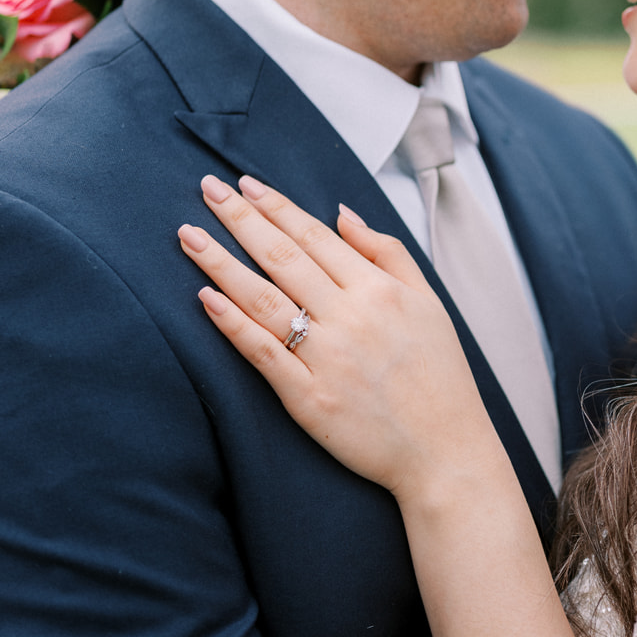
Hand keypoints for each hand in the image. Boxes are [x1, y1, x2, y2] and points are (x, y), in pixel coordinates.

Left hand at [178, 175, 503, 501]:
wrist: (446, 452)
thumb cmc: (440, 375)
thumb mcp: (429, 301)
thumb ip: (387, 252)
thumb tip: (341, 214)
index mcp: (378, 289)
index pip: (314, 236)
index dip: (276, 207)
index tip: (244, 184)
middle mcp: (349, 316)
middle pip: (282, 257)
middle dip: (240, 220)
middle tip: (207, 190)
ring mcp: (326, 358)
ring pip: (263, 299)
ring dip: (221, 263)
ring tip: (189, 236)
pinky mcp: (308, 399)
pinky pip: (262, 353)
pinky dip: (232, 324)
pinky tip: (205, 298)